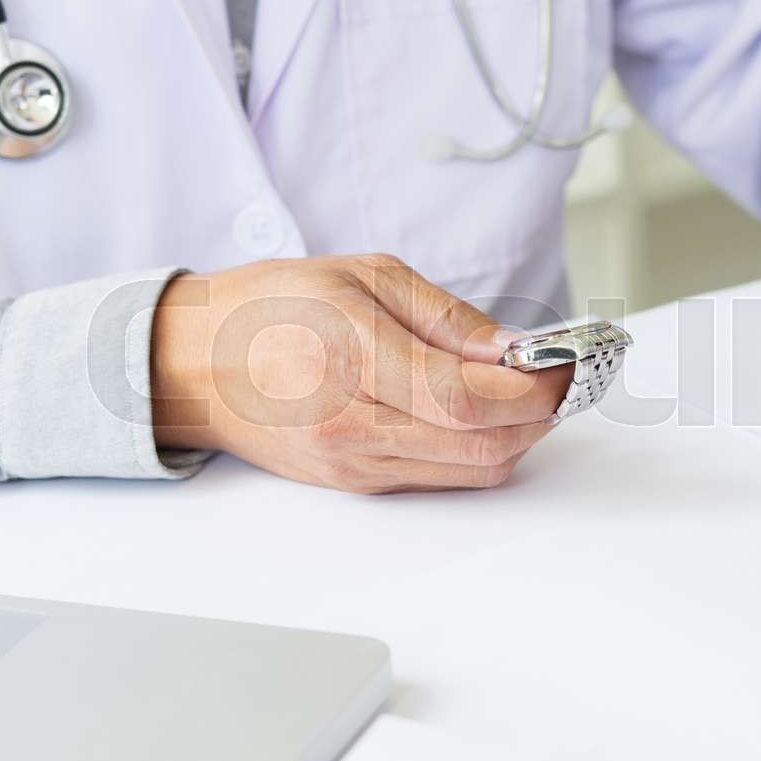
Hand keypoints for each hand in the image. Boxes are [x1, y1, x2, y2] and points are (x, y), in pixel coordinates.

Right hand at [150, 254, 569, 493]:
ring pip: (475, 470)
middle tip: (560, 374)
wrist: (192, 365)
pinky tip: (481, 411)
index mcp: (353, 360)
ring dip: (517, 434)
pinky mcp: (357, 485)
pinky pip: (444, 478)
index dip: (537, 386)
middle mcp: (354, 427)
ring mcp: (355, 465)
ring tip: (525, 389)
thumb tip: (517, 352)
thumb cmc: (270, 307)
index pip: (472, 398)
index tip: (568, 359)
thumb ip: (448, 317)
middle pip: (487, 446)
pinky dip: (479, 447)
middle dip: (541, 413)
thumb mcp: (362, 276)